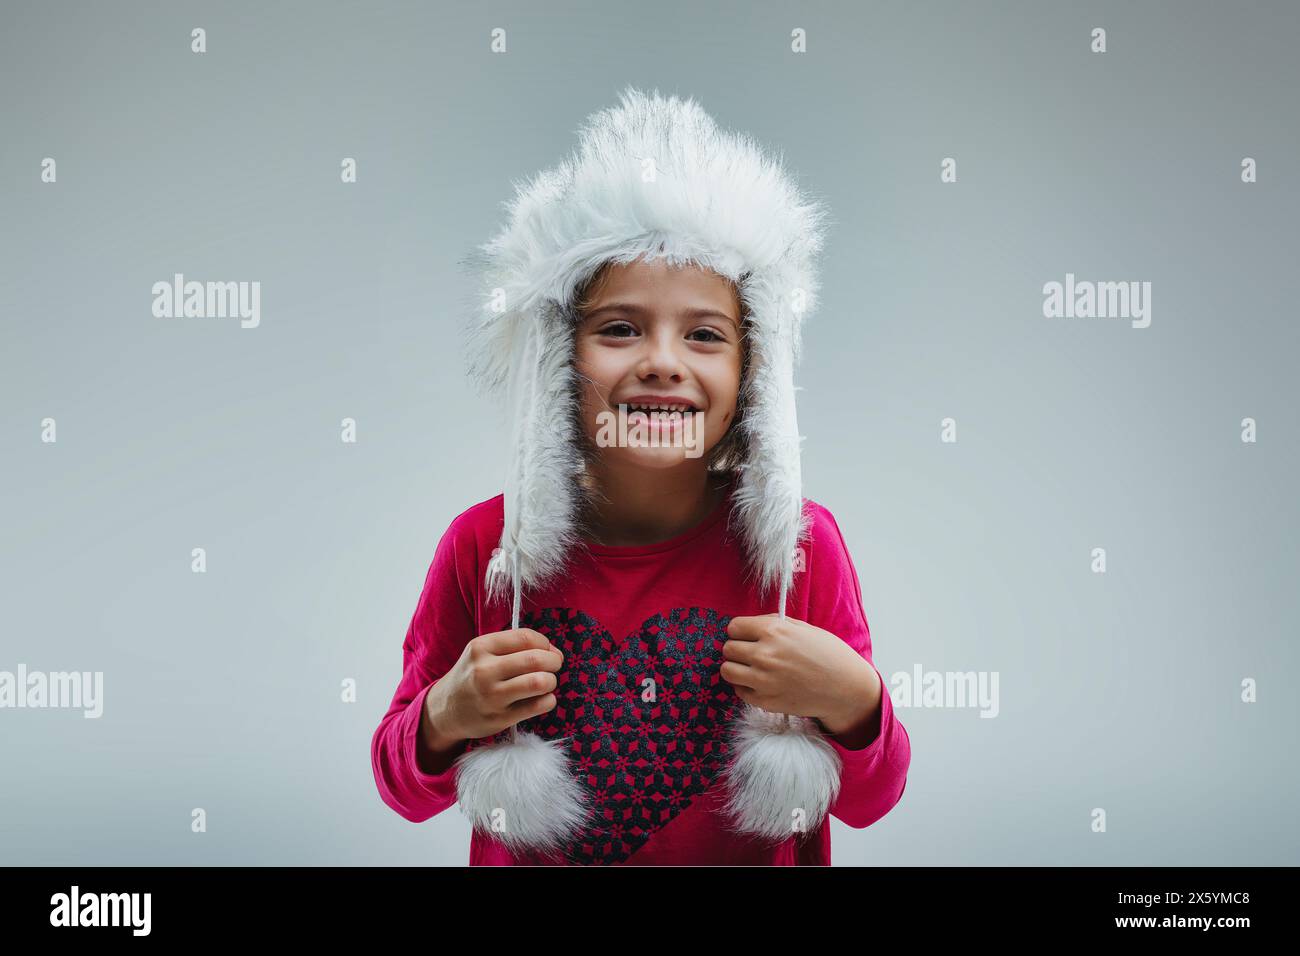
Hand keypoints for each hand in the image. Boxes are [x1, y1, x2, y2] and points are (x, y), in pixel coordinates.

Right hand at [423, 627, 564, 745]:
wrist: (445, 709)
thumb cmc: (472, 676)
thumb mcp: (482, 652)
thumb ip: (515, 646)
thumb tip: (554, 652)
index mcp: (481, 647)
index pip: (526, 637)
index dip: (545, 643)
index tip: (547, 651)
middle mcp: (484, 671)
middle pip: (536, 659)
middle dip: (554, 661)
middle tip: (553, 666)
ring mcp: (491, 696)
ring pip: (539, 682)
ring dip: (551, 681)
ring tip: (546, 683)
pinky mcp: (499, 718)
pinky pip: (538, 706)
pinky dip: (548, 700)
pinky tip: (542, 699)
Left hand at [720, 614, 881, 734]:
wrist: (845, 687)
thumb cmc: (827, 653)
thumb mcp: (802, 628)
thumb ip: (774, 625)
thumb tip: (751, 627)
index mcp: (773, 631)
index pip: (734, 627)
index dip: (740, 631)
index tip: (747, 637)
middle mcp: (764, 654)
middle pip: (728, 648)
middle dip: (737, 649)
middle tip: (750, 653)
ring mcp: (763, 680)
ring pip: (727, 670)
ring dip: (735, 668)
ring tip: (749, 669)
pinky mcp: (765, 701)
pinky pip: (739, 691)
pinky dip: (745, 687)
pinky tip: (759, 684)